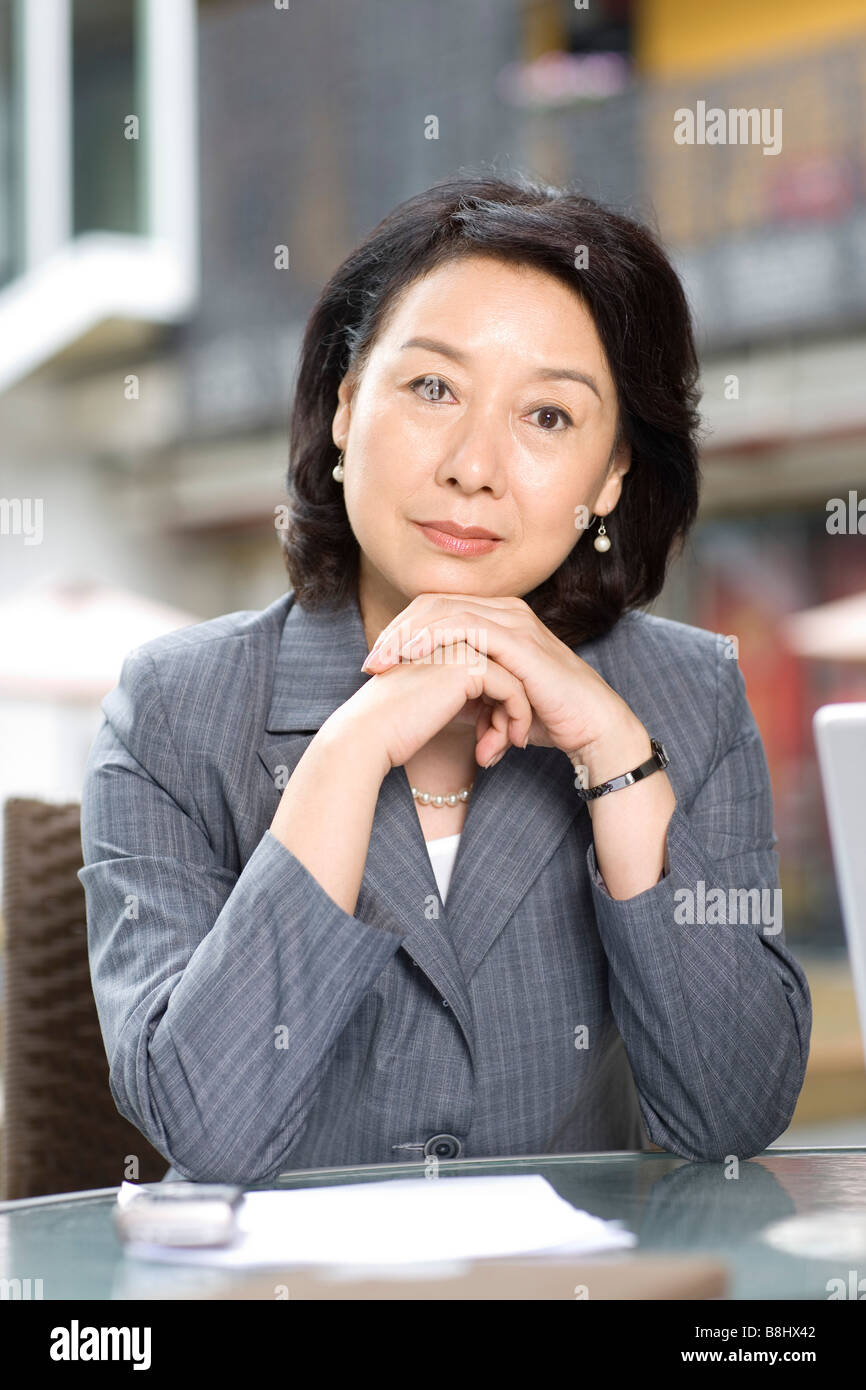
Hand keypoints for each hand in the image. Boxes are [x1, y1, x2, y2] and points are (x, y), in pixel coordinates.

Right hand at [327, 638, 534, 772]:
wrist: (368, 735)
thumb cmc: (394, 726)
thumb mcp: (435, 702)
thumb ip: (464, 694)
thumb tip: (497, 707)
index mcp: (443, 638)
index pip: (493, 664)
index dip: (503, 699)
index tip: (504, 732)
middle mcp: (453, 634)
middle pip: (507, 669)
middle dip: (515, 707)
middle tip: (513, 741)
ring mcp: (462, 645)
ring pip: (514, 679)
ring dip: (517, 717)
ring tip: (510, 747)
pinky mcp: (469, 665)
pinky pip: (512, 690)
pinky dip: (516, 718)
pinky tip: (508, 745)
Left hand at [361, 593, 638, 763]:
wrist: (592, 728)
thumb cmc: (548, 717)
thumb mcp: (495, 700)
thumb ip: (466, 690)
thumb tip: (430, 700)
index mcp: (499, 618)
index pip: (437, 609)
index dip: (402, 631)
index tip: (376, 661)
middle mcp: (506, 612)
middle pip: (435, 605)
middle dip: (397, 632)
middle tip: (371, 663)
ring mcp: (515, 623)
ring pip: (446, 612)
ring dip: (408, 637)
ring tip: (384, 663)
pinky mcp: (521, 642)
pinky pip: (468, 630)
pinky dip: (435, 641)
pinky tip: (412, 658)